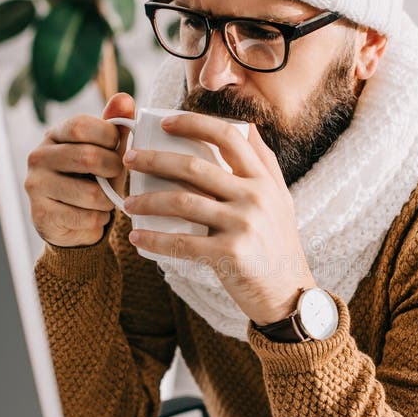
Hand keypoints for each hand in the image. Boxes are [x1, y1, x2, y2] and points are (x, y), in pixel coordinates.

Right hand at [24, 93, 133, 246]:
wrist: (72, 225)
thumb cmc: (92, 180)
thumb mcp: (105, 152)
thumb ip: (115, 126)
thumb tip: (125, 98)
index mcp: (54, 135)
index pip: (81, 125)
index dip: (109, 137)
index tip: (118, 149)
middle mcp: (38, 156)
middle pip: (88, 157)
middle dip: (113, 170)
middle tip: (116, 177)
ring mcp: (36, 185)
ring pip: (91, 193)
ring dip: (108, 200)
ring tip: (105, 200)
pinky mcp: (42, 214)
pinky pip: (86, 217)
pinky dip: (99, 219)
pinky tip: (93, 216)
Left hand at [122, 112, 315, 324]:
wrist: (288, 293)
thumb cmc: (278, 244)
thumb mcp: (281, 199)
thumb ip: (265, 163)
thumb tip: (247, 126)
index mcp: (263, 180)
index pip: (227, 137)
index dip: (194, 124)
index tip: (166, 123)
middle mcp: (254, 197)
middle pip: (194, 166)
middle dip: (154, 160)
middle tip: (129, 159)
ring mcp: (242, 225)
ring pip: (182, 202)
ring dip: (148, 201)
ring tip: (128, 203)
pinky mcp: (229, 253)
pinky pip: (182, 243)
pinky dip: (155, 239)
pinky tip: (137, 237)